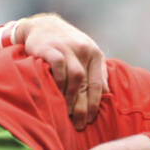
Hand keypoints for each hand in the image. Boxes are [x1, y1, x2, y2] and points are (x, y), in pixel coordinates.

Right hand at [18, 13, 108, 130]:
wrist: (42, 25)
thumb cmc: (67, 45)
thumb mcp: (86, 54)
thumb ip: (98, 71)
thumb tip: (108, 93)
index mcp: (95, 54)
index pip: (98, 85)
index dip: (94, 104)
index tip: (90, 120)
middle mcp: (83, 49)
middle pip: (86, 85)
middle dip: (83, 107)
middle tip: (79, 124)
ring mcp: (66, 48)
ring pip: (75, 79)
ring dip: (71, 98)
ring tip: (68, 114)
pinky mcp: (50, 48)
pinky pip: (58, 68)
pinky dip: (59, 83)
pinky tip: (57, 95)